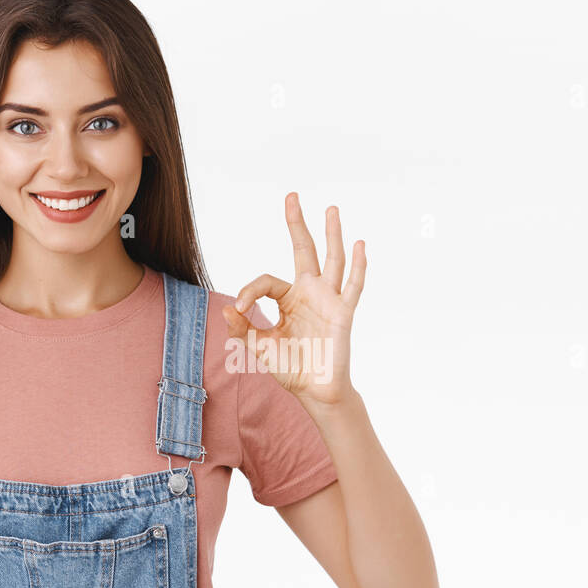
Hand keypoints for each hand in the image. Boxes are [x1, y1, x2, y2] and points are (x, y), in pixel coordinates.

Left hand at [223, 192, 365, 407]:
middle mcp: (309, 293)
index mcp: (288, 299)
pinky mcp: (343, 312)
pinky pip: (353, 286)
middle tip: (292, 196)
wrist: (315, 390)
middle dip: (297, 224)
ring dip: (331, 234)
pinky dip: (358, 266)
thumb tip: (228, 308)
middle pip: (304, 250)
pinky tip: (359, 245)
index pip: (266, 281)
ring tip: (331, 209)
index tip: (240, 309)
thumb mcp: (259, 346)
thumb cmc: (290, 367)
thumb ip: (242, 328)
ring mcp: (328, 300)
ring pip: (332, 260)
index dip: (250, 291)